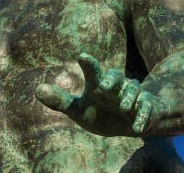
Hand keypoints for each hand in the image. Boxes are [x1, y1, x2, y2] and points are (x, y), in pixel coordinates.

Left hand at [36, 53, 164, 134]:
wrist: (127, 122)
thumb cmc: (99, 111)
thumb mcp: (79, 109)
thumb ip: (61, 101)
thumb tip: (37, 89)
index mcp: (99, 85)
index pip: (94, 72)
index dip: (88, 65)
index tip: (82, 56)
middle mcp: (117, 87)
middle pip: (117, 77)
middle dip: (112, 80)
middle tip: (103, 85)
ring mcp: (133, 96)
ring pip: (134, 90)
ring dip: (129, 98)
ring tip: (123, 107)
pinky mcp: (146, 107)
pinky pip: (146, 109)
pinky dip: (142, 116)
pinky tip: (136, 128)